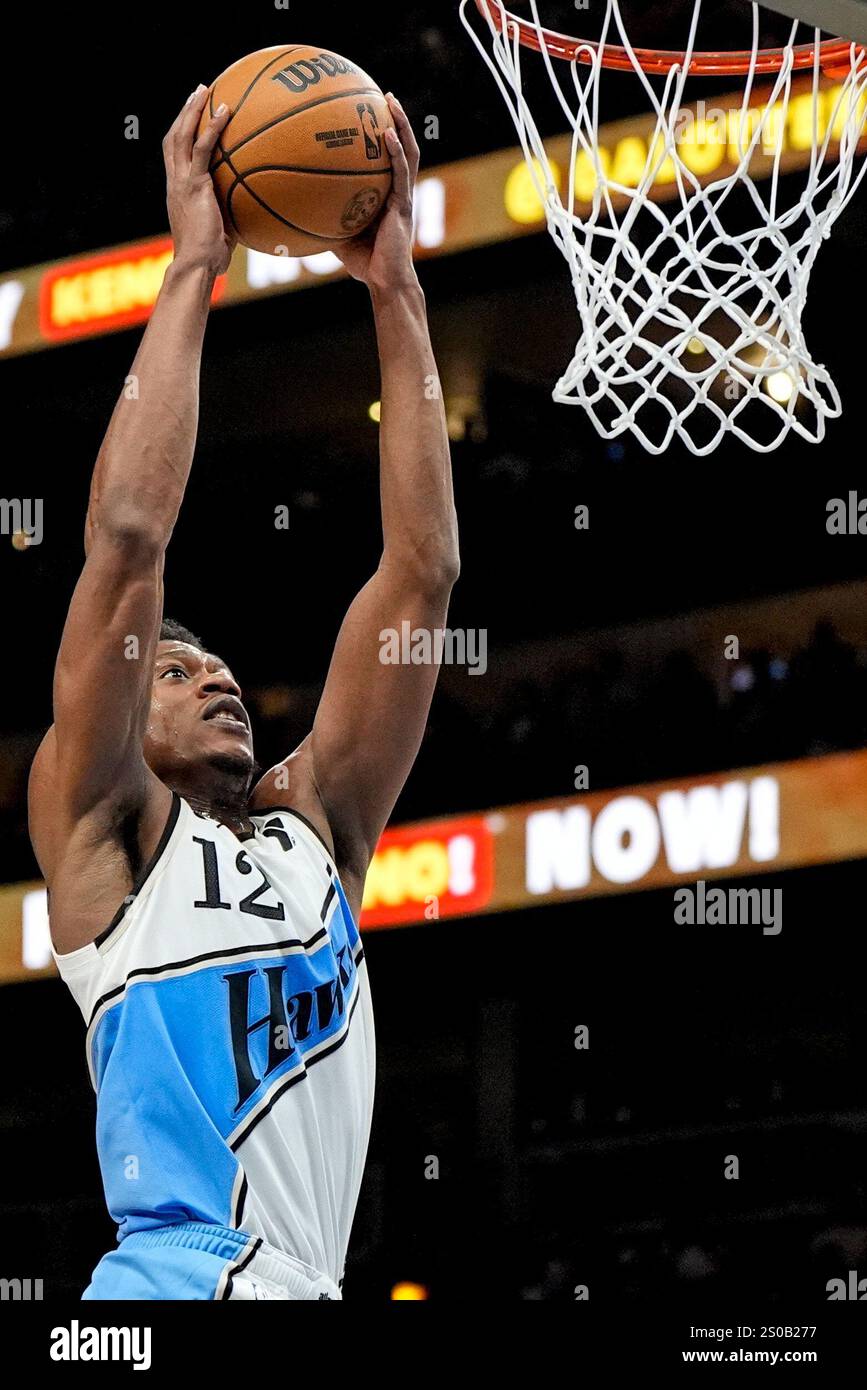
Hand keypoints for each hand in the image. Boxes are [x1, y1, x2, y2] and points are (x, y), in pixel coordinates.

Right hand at [163, 86, 235, 277]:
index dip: (181, 134)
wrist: (196, 266)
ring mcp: (182, 182)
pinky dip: (213, 127)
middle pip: (173, 138)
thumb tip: (254, 217)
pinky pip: (203, 149)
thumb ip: (231, 219)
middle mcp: (175, 183)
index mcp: (177, 192)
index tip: (192, 118)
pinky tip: (226, 111)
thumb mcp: (220, 233)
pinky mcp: (194, 185)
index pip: (175, 156)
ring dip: (192, 110)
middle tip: (197, 93)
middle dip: (184, 113)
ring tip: (204, 90)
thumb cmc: (209, 260)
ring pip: (181, 136)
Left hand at [333, 94, 419, 294]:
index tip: (371, 112)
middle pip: (401, 147)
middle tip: (385, 95)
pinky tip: (386, 134)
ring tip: (391, 100)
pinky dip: (394, 151)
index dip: (383, 136)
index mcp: (386, 195)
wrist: (384, 282)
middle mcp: (398, 191)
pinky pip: (401, 172)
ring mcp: (403, 196)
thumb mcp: (336, 232)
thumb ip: (322, 214)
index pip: (387, 159)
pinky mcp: (404, 205)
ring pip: (408, 152)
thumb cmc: (363, 263)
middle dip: (396, 119)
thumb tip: (290, 203)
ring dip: (401, 124)